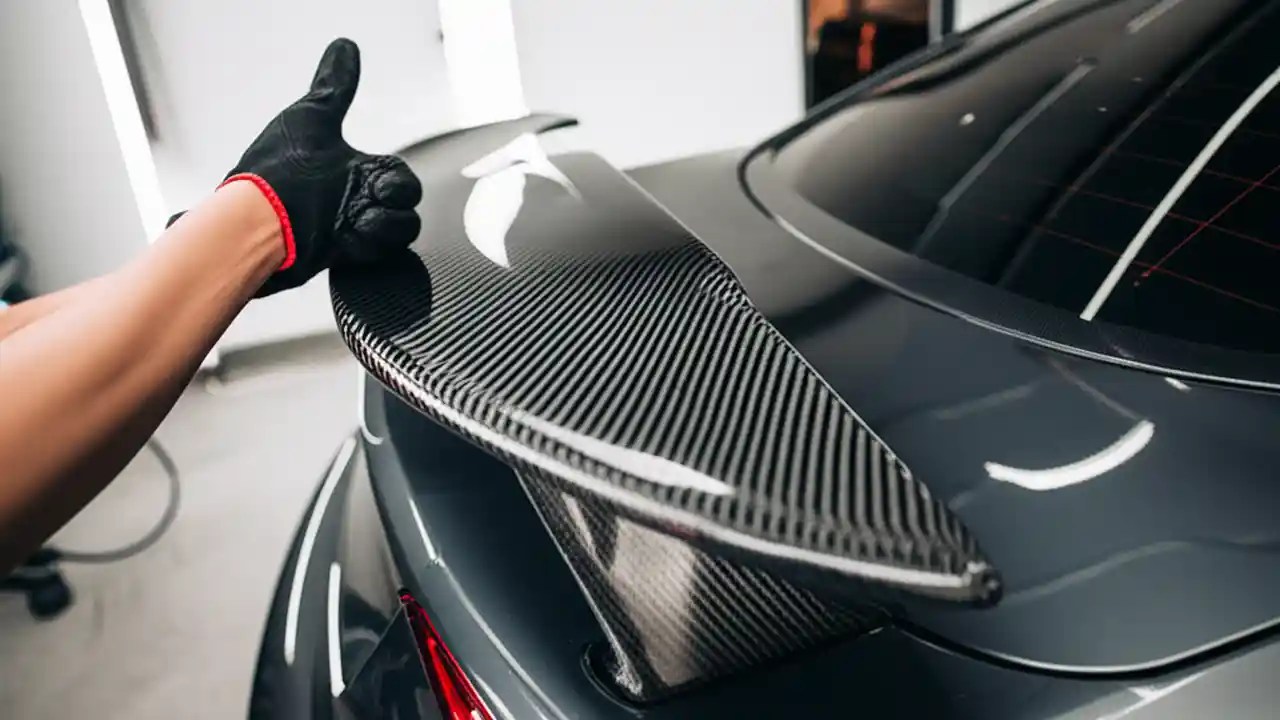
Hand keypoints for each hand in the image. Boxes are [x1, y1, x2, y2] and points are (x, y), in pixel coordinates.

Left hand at [222, 38, 422, 296]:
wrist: (255, 222)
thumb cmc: (277, 169)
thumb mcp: (311, 118)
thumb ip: (334, 85)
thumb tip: (345, 48)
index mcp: (353, 171)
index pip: (399, 178)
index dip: (397, 181)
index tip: (377, 180)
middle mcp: (355, 200)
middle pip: (406, 206)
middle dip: (395, 203)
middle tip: (371, 198)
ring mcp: (350, 229)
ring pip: (399, 232)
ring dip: (385, 226)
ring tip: (355, 222)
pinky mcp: (342, 255)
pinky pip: (379, 253)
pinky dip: (368, 245)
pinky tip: (345, 238)